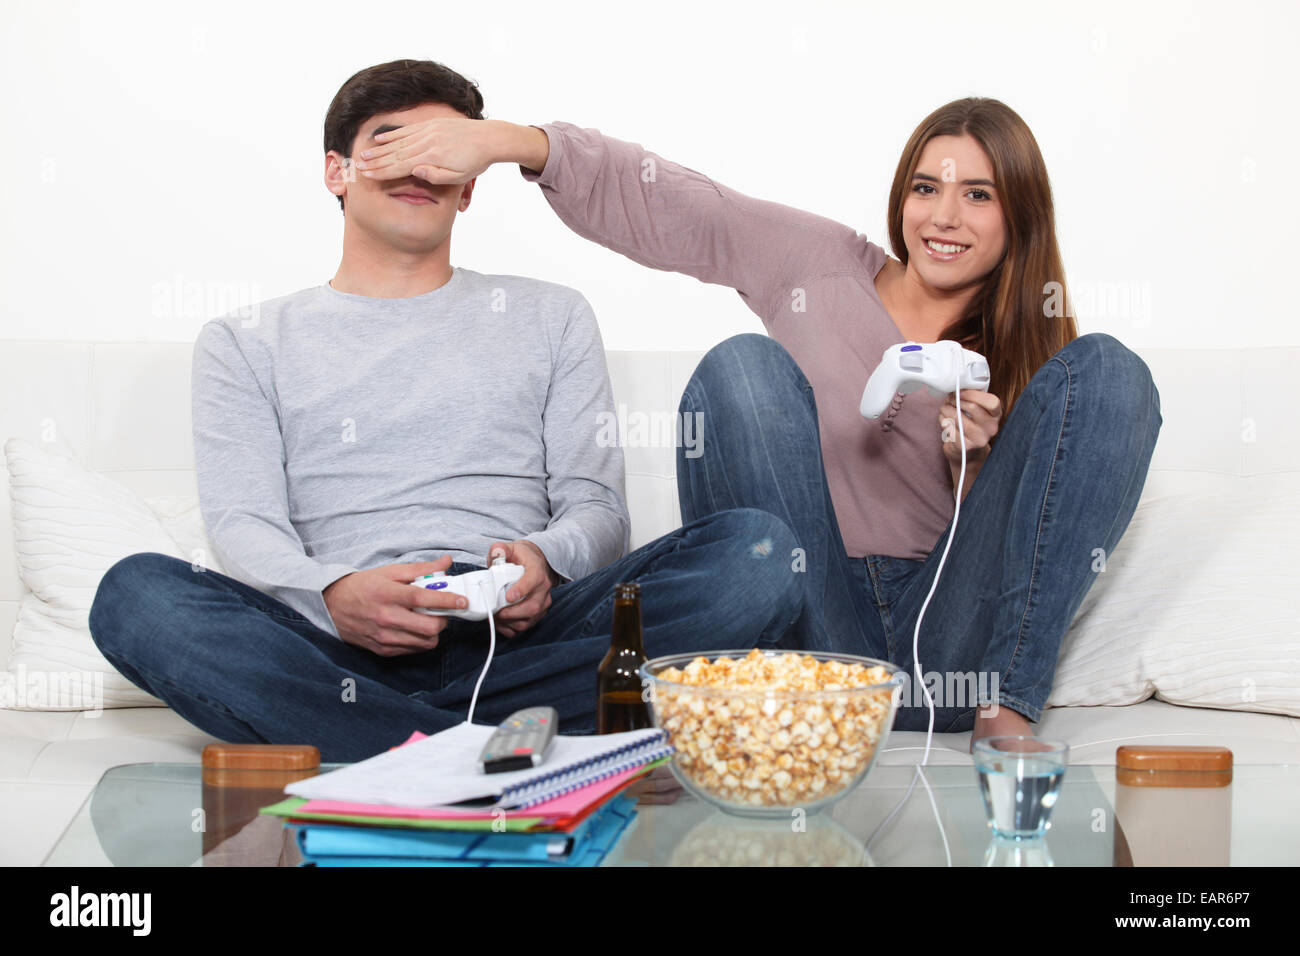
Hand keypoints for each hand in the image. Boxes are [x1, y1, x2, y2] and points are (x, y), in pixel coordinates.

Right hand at [323, 555, 468, 656]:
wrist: (332, 606)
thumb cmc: (362, 586)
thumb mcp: (390, 571)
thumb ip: (420, 569)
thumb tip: (445, 563)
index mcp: (388, 594)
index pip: (423, 599)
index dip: (447, 600)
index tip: (462, 601)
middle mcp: (386, 618)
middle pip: (429, 627)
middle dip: (443, 619)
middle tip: (442, 610)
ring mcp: (385, 637)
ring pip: (425, 642)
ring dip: (434, 631)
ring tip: (427, 618)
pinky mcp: (383, 650)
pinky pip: (414, 649)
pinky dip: (421, 640)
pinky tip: (415, 628)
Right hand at [354, 116, 514, 185]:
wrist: (490, 138)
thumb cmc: (475, 162)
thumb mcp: (459, 177)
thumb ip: (435, 176)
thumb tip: (413, 171)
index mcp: (431, 158)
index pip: (400, 167)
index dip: (382, 172)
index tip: (367, 175)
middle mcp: (426, 143)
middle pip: (395, 155)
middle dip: (375, 162)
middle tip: (358, 167)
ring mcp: (428, 132)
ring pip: (398, 142)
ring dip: (379, 149)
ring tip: (364, 154)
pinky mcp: (431, 125)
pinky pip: (407, 131)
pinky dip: (393, 135)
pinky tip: (380, 139)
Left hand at [485, 540, 558, 637]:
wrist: (535, 564)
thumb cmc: (520, 558)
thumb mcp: (510, 548)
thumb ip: (500, 549)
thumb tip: (496, 552)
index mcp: (537, 571)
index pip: (533, 581)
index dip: (521, 590)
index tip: (508, 596)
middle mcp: (543, 589)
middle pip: (532, 607)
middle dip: (512, 613)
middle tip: (496, 612)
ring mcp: (542, 603)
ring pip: (529, 620)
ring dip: (510, 622)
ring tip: (496, 617)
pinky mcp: (538, 614)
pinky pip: (526, 626)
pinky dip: (512, 628)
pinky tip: (501, 622)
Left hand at [939, 389, 1002, 469]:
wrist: (967, 453)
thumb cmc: (970, 425)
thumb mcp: (978, 411)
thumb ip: (974, 398)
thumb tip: (958, 385)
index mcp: (996, 416)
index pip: (992, 402)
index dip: (973, 394)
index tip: (960, 391)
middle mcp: (991, 428)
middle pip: (972, 407)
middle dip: (956, 399)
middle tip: (949, 398)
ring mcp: (979, 439)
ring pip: (957, 417)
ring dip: (946, 409)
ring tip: (944, 408)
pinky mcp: (965, 446)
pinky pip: (949, 428)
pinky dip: (943, 421)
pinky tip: (944, 421)